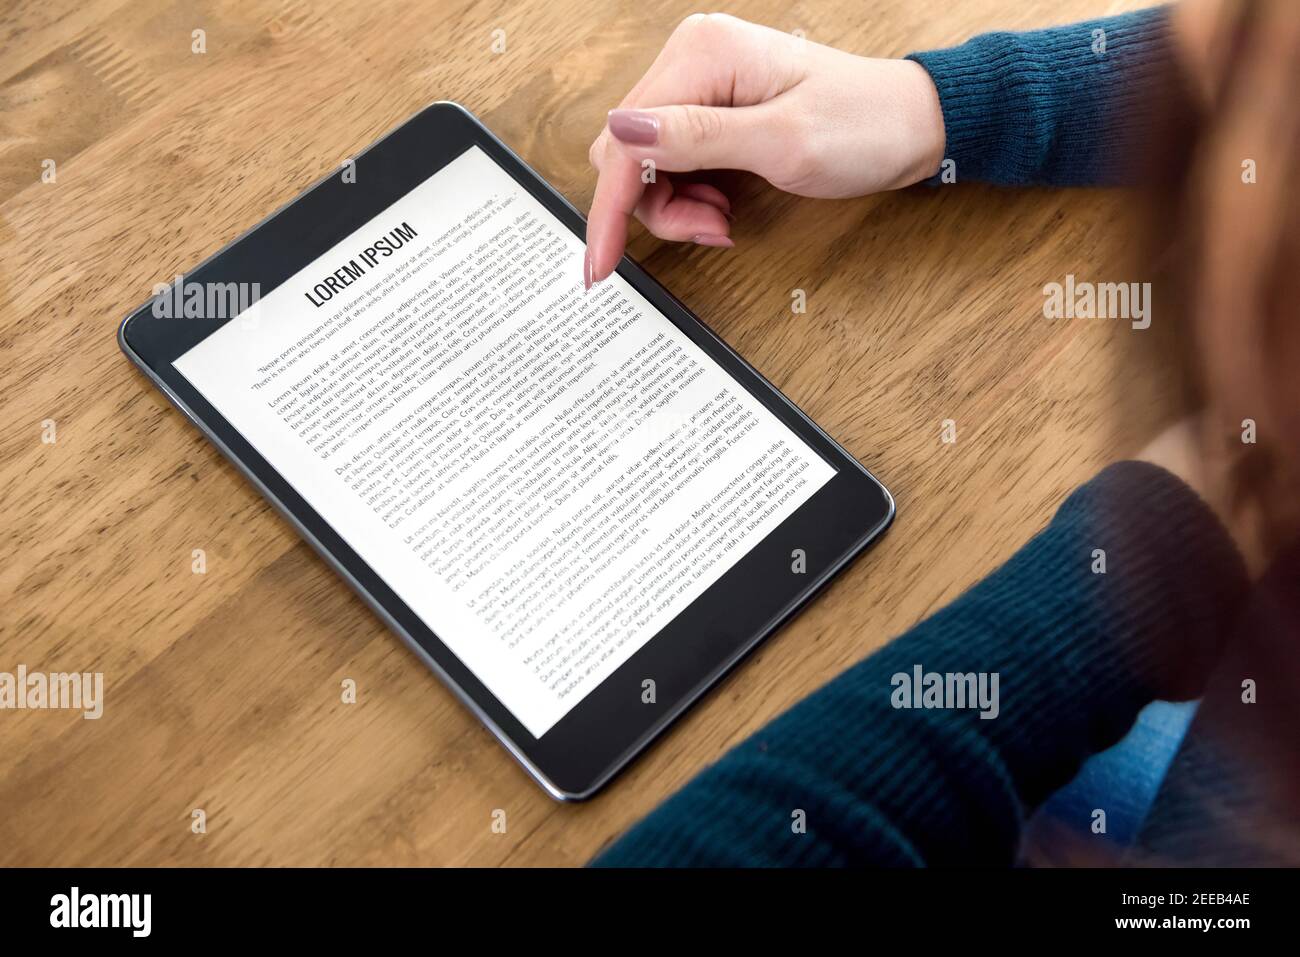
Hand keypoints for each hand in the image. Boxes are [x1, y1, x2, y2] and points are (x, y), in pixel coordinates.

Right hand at [584, 13, 945, 286]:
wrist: (911, 124)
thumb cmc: (864, 126)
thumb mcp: (781, 142)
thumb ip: (697, 138)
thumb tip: (623, 133)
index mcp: (703, 54)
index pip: (626, 139)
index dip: (612, 206)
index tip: (602, 261)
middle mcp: (693, 60)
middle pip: (627, 152)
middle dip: (657, 206)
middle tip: (712, 229)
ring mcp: (701, 84)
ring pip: (647, 164)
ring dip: (677, 206)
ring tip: (725, 220)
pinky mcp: (712, 108)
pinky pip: (674, 162)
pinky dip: (691, 196)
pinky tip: (725, 205)